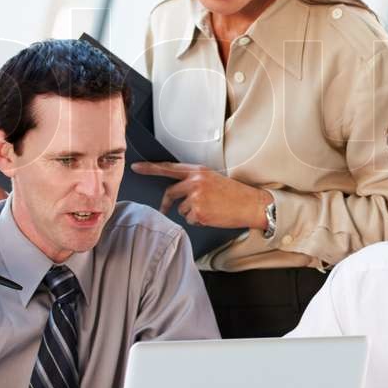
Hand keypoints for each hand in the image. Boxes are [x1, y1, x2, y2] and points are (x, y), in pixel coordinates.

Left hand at [132, 161, 270, 228]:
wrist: (251, 204)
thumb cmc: (234, 193)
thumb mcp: (213, 179)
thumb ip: (194, 181)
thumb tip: (177, 190)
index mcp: (199, 171)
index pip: (169, 168)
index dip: (151, 168)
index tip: (136, 167)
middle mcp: (195, 182)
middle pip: (170, 192)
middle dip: (167, 203)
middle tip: (165, 209)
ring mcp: (196, 197)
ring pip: (181, 209)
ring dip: (191, 212)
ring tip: (210, 209)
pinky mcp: (198, 212)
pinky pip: (190, 219)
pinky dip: (198, 220)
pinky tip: (212, 215)